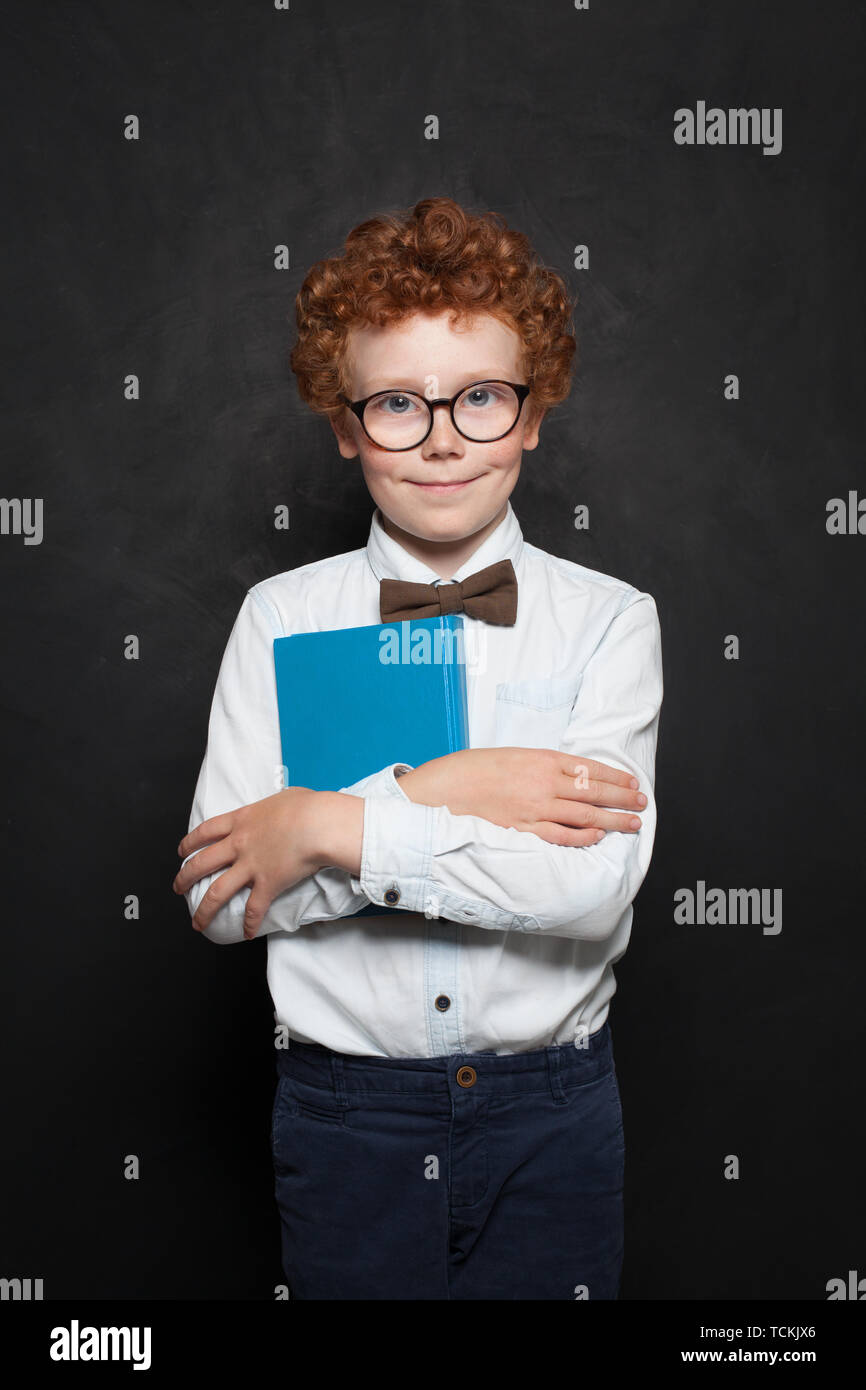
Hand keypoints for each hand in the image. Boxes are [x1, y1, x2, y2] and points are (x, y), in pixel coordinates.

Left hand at [173, 787, 327, 937]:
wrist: (318, 824)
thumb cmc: (307, 806)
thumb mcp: (284, 798)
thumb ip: (274, 807)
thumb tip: (283, 807)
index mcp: (241, 820)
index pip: (205, 832)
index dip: (189, 843)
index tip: (181, 852)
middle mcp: (239, 844)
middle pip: (201, 863)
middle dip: (185, 878)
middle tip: (178, 888)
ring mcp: (250, 866)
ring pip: (217, 892)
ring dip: (204, 910)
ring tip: (197, 922)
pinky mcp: (267, 884)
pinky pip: (254, 909)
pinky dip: (249, 924)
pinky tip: (247, 933)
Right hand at [398, 747, 646, 846]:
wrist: (448, 786)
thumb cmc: (479, 767)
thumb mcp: (517, 756)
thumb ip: (546, 766)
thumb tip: (576, 777)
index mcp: (543, 759)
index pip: (591, 769)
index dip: (616, 777)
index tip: (633, 784)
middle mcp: (544, 783)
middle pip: (594, 793)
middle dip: (622, 799)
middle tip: (642, 805)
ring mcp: (535, 808)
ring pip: (584, 816)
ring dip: (612, 821)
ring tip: (632, 824)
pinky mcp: (524, 829)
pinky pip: (560, 835)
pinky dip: (582, 837)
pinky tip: (597, 837)